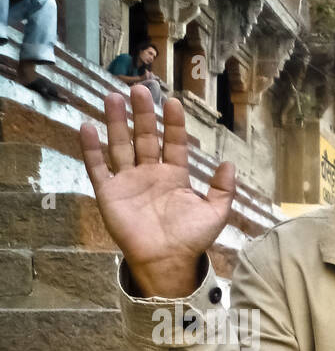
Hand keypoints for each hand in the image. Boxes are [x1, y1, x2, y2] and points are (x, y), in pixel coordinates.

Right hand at [79, 88, 234, 296]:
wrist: (167, 261)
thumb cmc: (191, 239)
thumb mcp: (215, 213)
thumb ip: (223, 189)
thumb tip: (229, 163)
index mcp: (175, 176)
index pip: (173, 143)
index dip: (173, 123)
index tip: (172, 102)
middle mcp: (150, 174)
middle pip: (145, 137)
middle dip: (143, 114)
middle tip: (139, 89)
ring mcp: (128, 181)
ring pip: (120, 145)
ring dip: (117, 122)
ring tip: (113, 97)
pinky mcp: (109, 193)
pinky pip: (97, 167)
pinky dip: (91, 148)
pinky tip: (88, 127)